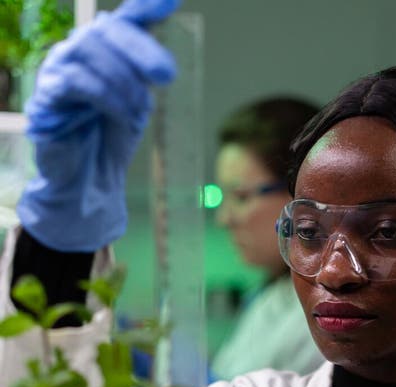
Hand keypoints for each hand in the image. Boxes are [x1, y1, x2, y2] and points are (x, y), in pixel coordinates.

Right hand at [17, 0, 180, 252]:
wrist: (90, 180)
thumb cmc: (111, 137)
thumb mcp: (137, 102)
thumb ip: (143, 76)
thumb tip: (163, 62)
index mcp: (104, 50)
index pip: (126, 19)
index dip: (147, 6)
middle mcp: (78, 50)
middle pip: (108, 28)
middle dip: (141, 48)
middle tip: (168, 73)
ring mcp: (58, 68)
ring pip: (89, 49)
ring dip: (124, 81)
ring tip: (141, 113)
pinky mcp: (47, 94)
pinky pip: (76, 81)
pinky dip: (106, 97)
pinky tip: (124, 116)